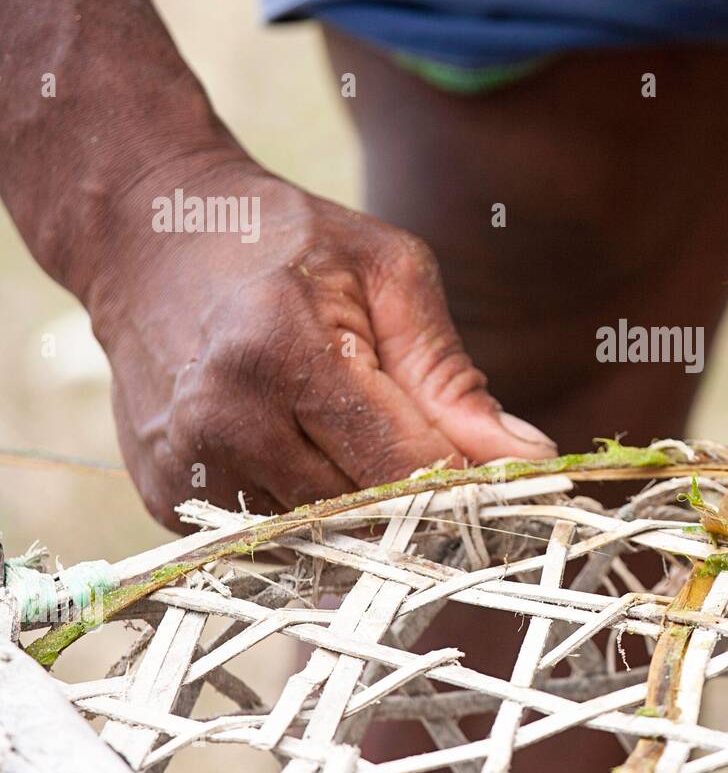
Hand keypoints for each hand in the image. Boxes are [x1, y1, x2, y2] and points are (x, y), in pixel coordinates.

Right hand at [90, 158, 555, 527]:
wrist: (151, 234)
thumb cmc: (290, 244)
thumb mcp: (390, 275)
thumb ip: (453, 376)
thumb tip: (531, 457)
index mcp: (280, 350)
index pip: (401, 464)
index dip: (464, 482)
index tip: (500, 479)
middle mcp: (221, 418)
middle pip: (364, 513)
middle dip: (417, 499)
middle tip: (440, 462)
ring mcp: (185, 466)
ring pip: (322, 538)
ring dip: (361, 510)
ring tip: (361, 440)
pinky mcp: (167, 497)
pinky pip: (273, 537)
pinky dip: (310, 511)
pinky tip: (308, 452)